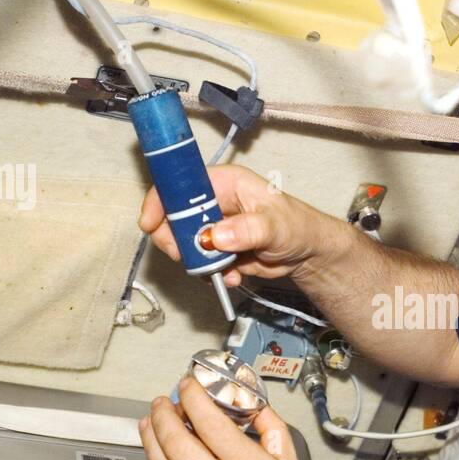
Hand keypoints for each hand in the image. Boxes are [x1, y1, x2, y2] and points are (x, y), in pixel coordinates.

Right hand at [138, 164, 339, 286]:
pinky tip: (234, 277)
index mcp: (224, 183)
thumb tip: (215, 236)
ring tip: (223, 270)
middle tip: (187, 256)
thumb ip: (246, 229)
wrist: (307, 254)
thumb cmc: (297, 226)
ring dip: (197, 263)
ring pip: (185, 245)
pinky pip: (201, 264)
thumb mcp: (275, 226)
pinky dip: (212, 275)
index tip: (151, 223)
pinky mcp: (217, 251)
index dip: (161, 200)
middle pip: (173, 217)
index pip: (181, 183)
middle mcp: (213, 202)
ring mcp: (213, 228)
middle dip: (176, 240)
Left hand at [139, 376, 337, 459]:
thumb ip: (272, 432)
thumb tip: (255, 409)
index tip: (190, 385)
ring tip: (149, 422)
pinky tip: (163, 455)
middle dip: (164, 416)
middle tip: (163, 401)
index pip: (210, 425)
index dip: (194, 399)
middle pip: (177, 444)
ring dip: (152, 440)